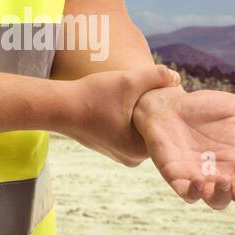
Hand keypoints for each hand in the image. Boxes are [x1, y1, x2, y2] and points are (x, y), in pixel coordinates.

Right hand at [66, 65, 182, 165]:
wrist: (58, 107)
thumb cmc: (93, 97)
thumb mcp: (128, 81)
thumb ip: (156, 76)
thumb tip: (176, 77)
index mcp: (140, 150)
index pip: (165, 130)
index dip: (165, 110)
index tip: (163, 94)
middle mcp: (131, 159)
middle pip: (152, 131)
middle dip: (151, 112)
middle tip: (149, 92)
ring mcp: (117, 154)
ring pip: (137, 130)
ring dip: (136, 114)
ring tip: (132, 96)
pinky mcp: (106, 147)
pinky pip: (124, 131)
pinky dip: (124, 118)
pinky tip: (118, 102)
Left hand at [132, 83, 234, 207]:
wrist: (166, 105)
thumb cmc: (202, 108)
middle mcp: (223, 173)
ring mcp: (200, 178)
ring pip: (217, 201)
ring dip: (222, 195)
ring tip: (223, 180)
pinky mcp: (178, 177)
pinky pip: (188, 195)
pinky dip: (194, 193)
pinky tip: (198, 180)